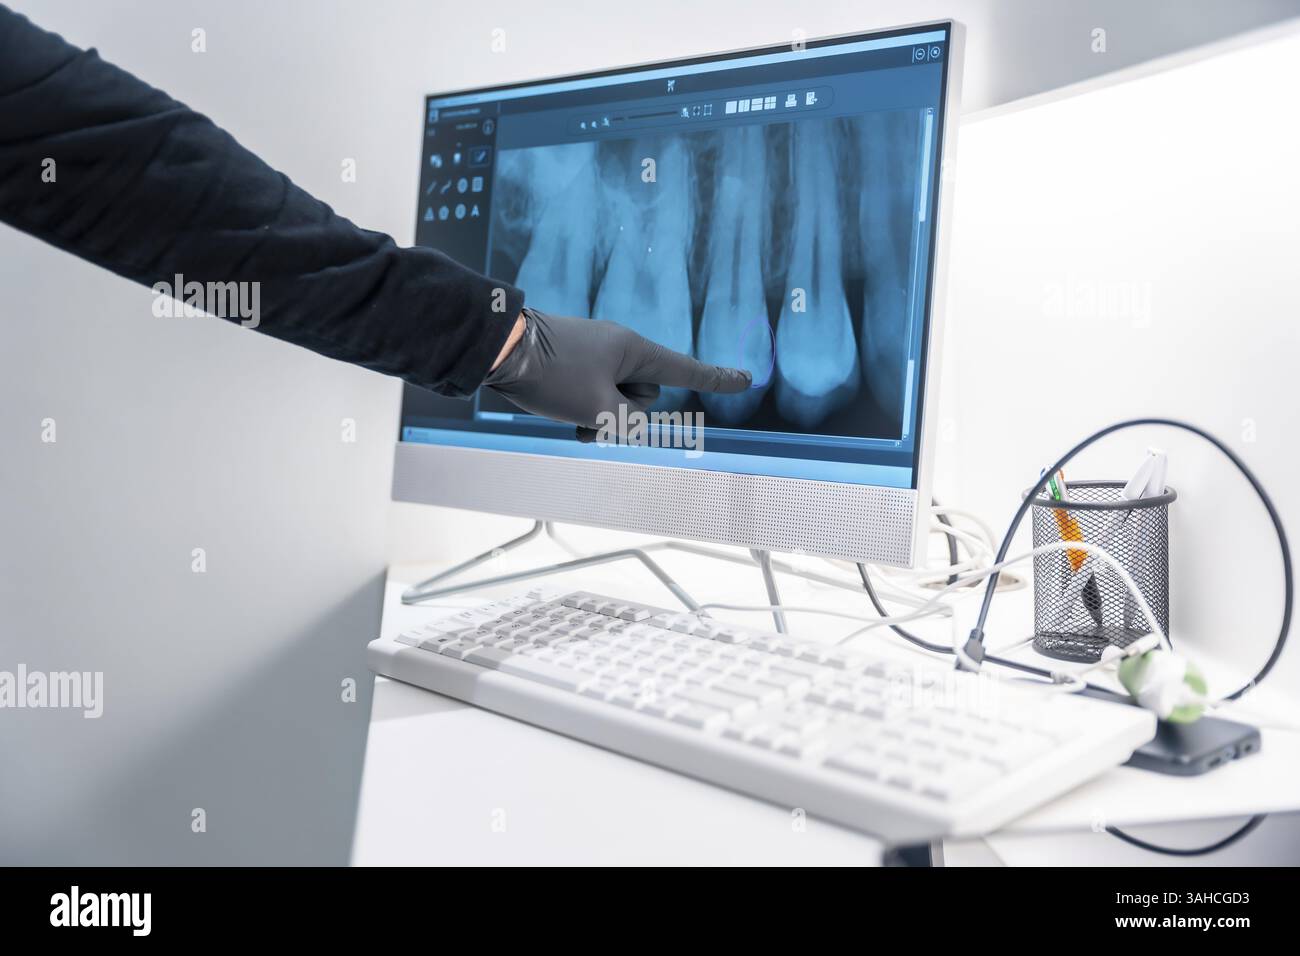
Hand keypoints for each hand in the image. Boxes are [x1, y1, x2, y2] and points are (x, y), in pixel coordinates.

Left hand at [482, 307, 751, 439]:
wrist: (499, 349)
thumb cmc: (552, 375)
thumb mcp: (599, 408)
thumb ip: (630, 423)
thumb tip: (631, 424)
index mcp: (634, 350)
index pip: (686, 370)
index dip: (718, 379)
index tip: (746, 379)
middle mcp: (619, 349)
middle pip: (643, 397)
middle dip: (622, 413)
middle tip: (588, 408)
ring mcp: (596, 355)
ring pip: (615, 402)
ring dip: (598, 416)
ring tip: (568, 410)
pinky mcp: (575, 364)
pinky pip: (593, 396)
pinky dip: (583, 411)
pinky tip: (560, 410)